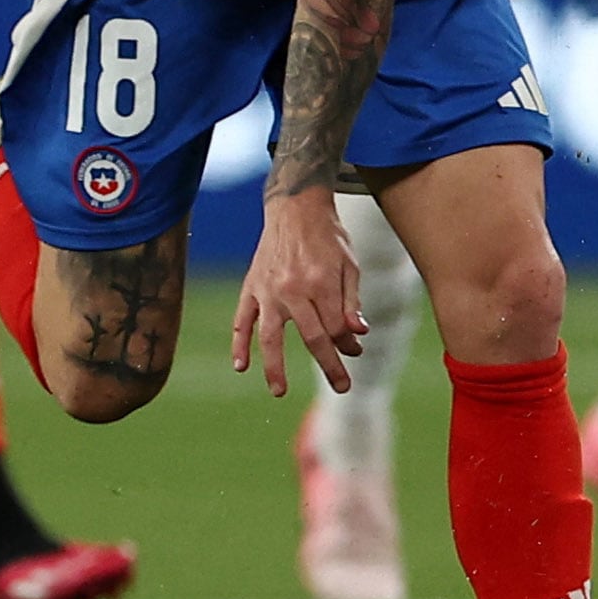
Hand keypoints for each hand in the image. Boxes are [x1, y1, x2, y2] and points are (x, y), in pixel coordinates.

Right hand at [229, 192, 364, 398]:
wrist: (296, 207)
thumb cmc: (329, 237)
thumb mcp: (350, 265)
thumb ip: (351, 302)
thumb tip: (358, 335)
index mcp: (321, 283)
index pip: (336, 328)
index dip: (348, 344)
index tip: (354, 353)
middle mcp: (293, 290)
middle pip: (312, 337)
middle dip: (329, 365)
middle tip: (342, 387)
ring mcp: (268, 290)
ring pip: (270, 337)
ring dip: (274, 367)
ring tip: (279, 391)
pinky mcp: (251, 287)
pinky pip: (242, 321)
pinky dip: (239, 344)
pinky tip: (240, 366)